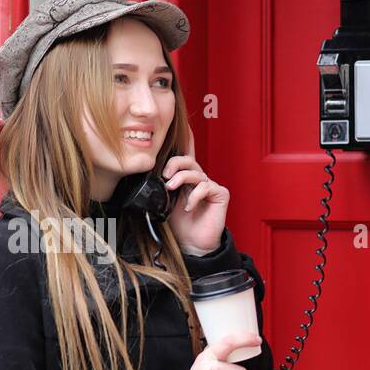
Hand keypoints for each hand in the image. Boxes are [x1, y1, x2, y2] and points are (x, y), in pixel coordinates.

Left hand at [162, 127, 229, 254]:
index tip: (183, 125)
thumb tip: (149, 176)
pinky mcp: (220, 194)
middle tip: (165, 175)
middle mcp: (199, 180)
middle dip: (175, 164)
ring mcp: (210, 186)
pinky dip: (194, 196)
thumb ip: (161, 188)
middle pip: (188, 160)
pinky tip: (188, 207)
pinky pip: (206, 186)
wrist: (191, 244)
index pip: (185, 157)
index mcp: (185, 179)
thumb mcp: (164, 203)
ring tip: (171, 189)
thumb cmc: (179, 225)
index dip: (186, 139)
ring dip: (181, 178)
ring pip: (195, 172)